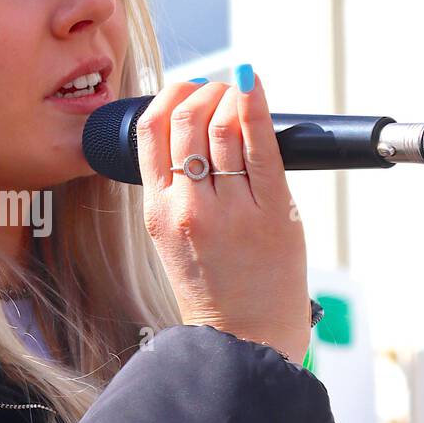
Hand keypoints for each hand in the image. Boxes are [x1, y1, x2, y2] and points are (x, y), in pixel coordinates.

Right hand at [136, 70, 310, 365]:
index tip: (187, 91)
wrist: (242, 335)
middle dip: (204, 91)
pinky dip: (257, 106)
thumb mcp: (170, 236)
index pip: (151, 131)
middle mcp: (188, 207)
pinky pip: (262, 145)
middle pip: (187, 120)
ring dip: (232, 96)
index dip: (169, 96)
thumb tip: (187, 128)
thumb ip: (173, 188)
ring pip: (223, 126)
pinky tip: (255, 87)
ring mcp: (230, 209)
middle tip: (220, 92)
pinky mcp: (272, 210)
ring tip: (241, 94)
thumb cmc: (212, 286)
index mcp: (157, 211)